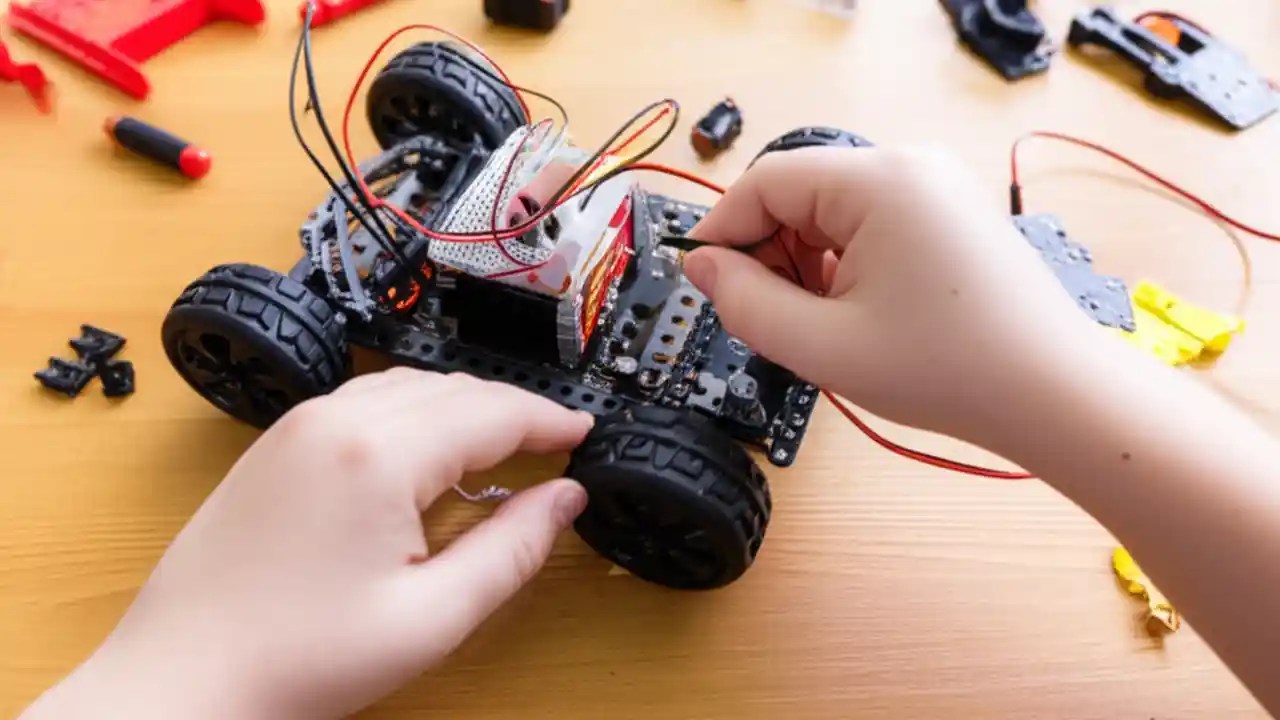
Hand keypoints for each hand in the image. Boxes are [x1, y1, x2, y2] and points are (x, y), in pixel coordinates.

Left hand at [21, 370, 592, 719]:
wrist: (181, 683)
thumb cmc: (298, 661)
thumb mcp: (430, 617)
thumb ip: (511, 550)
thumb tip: (565, 499)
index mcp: (379, 454)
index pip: (491, 412)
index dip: (548, 420)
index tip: (586, 433)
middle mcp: (334, 420)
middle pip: (452, 389)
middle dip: (511, 412)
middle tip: (554, 446)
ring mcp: (297, 427)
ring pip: (408, 388)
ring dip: (463, 409)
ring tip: (501, 450)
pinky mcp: (275, 445)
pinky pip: (364, 403)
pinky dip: (414, 414)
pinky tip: (428, 456)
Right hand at [685, 146, 1095, 443]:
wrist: (1054, 394)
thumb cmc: (947, 370)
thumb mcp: (822, 345)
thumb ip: (744, 301)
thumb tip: (701, 264)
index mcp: (879, 180)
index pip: (765, 181)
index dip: (723, 231)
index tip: (704, 284)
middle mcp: (909, 165)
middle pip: (798, 193)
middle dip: (769, 253)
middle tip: (771, 320)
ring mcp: (936, 187)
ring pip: (831, 213)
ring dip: (805, 264)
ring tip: (822, 327)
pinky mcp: (950, 214)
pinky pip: (870, 224)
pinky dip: (844, 265)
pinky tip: (856, 315)